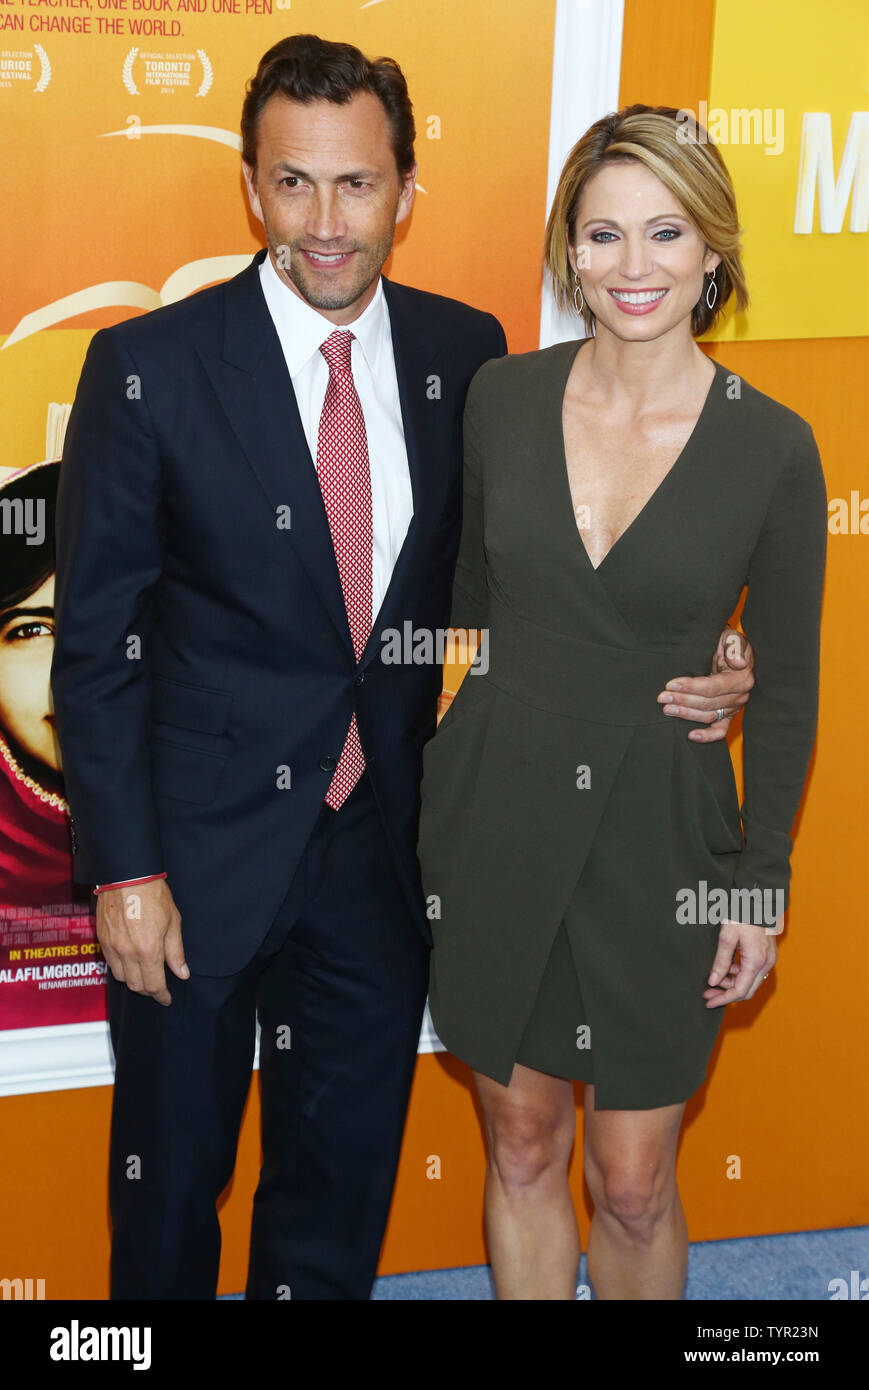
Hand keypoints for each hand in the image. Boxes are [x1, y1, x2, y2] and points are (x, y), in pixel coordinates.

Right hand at [96, 878, 187, 1005]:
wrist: (127, 875)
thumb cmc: (153, 894)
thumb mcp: (173, 921)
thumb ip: (175, 951)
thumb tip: (182, 972)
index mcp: (148, 949)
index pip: (154, 985)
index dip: (162, 995)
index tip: (166, 998)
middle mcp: (127, 952)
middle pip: (136, 986)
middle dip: (149, 990)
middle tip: (158, 986)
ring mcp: (112, 946)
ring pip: (121, 977)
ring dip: (134, 979)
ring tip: (145, 972)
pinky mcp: (102, 939)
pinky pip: (110, 963)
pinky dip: (121, 967)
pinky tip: (130, 960)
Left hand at [657, 625, 754, 742]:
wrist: (730, 651)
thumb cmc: (727, 643)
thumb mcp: (731, 637)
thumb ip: (735, 646)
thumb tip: (738, 662)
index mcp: (741, 677)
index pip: (713, 686)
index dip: (691, 687)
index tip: (671, 684)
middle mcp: (740, 695)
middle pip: (708, 703)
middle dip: (683, 700)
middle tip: (662, 697)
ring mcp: (734, 707)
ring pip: (709, 716)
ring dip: (687, 714)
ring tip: (667, 709)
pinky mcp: (729, 716)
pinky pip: (720, 730)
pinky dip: (707, 736)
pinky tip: (691, 736)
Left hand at [703, 918, 778, 1007]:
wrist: (758, 900)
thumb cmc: (742, 915)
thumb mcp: (727, 937)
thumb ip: (721, 961)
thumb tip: (713, 981)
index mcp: (756, 961)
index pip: (740, 990)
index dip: (723, 998)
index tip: (708, 1001)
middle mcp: (766, 964)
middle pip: (746, 990)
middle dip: (726, 994)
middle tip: (707, 994)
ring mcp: (769, 960)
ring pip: (750, 982)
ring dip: (732, 984)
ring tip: (713, 981)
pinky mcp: (767, 955)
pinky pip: (754, 972)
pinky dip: (740, 975)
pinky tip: (727, 969)